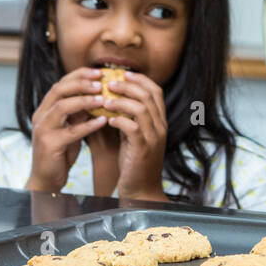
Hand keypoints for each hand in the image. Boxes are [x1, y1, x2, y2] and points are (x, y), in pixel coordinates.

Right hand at [26, 67, 109, 191]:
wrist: (47, 178)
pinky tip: (103, 121)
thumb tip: (96, 95)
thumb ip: (78, 112)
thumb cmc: (60, 151)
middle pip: (59, 90)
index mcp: (45, 108)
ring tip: (103, 98)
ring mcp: (43, 129)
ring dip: (85, 100)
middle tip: (102, 81)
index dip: (80, 75)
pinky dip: (88, 125)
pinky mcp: (49, 145)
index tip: (99, 72)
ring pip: (62, 107)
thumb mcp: (69, 126)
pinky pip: (71, 131)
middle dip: (82, 83)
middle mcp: (41, 115)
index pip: (61, 83)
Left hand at [103, 72, 168, 198]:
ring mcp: (153, 138)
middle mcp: (160, 127)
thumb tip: (112, 99)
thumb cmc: (133, 163)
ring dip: (121, 101)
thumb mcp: (133, 136)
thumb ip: (129, 118)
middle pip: (148, 95)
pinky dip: (119, 120)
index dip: (140, 79)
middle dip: (128, 85)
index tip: (124, 74)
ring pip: (140, 108)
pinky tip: (107, 120)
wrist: (140, 191)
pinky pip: (132, 127)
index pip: (156, 91)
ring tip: (105, 100)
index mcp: (160, 122)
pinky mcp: (142, 149)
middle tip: (109, 83)